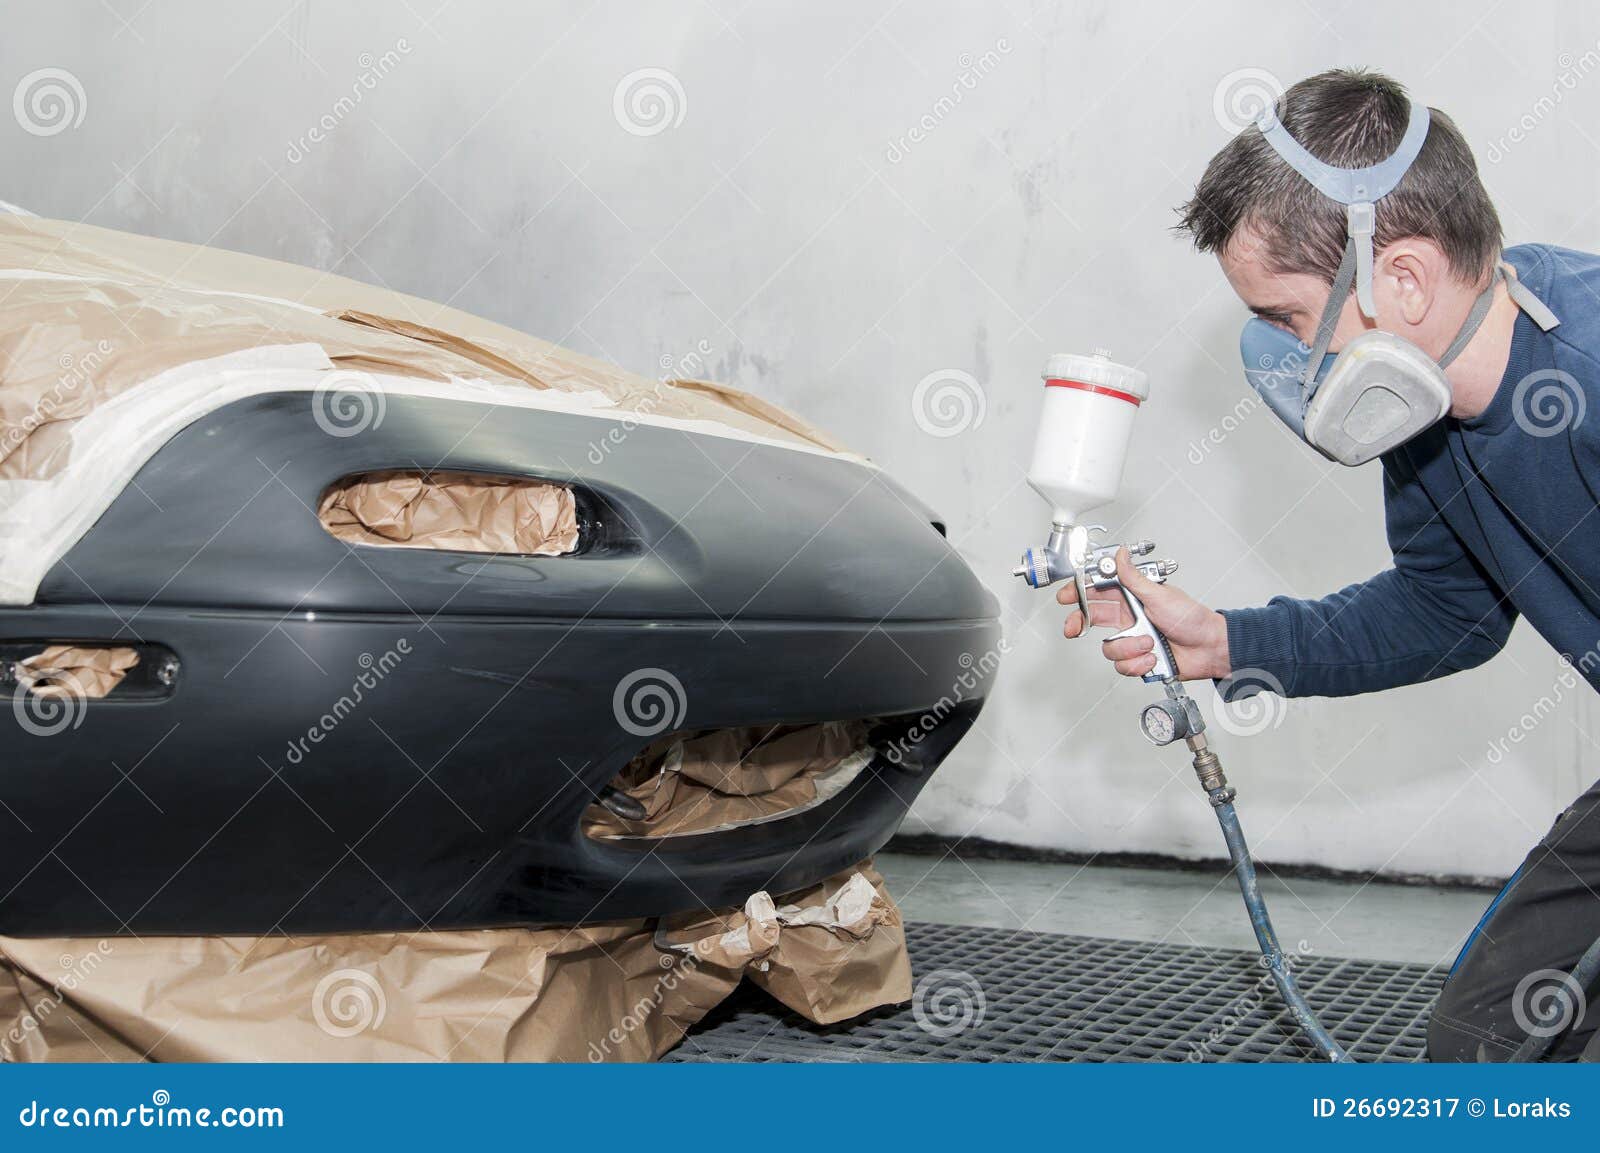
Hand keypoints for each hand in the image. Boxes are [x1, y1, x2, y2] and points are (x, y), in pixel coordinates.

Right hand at [1057, 547, 1230, 680]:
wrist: (1209, 649)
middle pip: (1093, 619)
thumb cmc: (1191, 619)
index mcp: (1132, 597)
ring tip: (1149, 643)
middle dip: (1080, 624)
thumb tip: (1119, 555)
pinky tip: (1152, 656)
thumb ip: (1133, 577)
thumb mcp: (1159, 595)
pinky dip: (1138, 662)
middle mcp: (1129, 618)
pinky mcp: (1138, 659)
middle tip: (1074, 628)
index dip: (1079, 593)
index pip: (1098, 591)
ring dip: (1128, 648)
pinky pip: (1123, 665)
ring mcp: (1133, 639)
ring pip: (1109, 648)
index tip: (1065, 597)